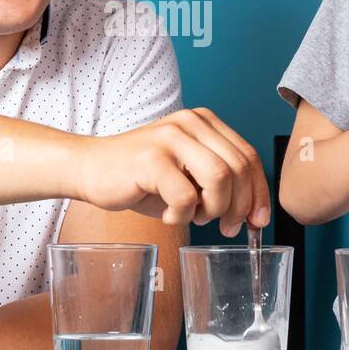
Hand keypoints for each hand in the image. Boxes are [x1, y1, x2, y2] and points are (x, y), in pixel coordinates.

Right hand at [78, 107, 270, 237]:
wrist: (89, 168)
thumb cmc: (140, 177)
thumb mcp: (186, 173)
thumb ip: (218, 181)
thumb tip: (253, 211)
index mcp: (204, 122)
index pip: (248, 156)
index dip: (259, 192)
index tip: (258, 220)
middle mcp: (191, 123)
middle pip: (239, 168)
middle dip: (240, 206)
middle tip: (225, 227)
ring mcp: (171, 138)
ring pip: (219, 178)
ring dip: (212, 209)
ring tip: (193, 216)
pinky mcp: (151, 158)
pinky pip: (186, 197)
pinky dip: (181, 216)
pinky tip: (167, 215)